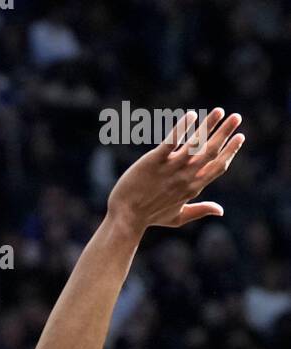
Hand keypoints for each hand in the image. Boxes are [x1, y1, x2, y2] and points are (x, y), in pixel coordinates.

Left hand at [107, 108, 244, 234]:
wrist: (125, 219)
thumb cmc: (150, 217)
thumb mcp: (178, 217)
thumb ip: (200, 210)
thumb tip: (221, 210)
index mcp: (193, 188)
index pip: (217, 167)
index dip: (230, 152)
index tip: (240, 137)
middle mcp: (185, 178)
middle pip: (211, 153)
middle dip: (225, 134)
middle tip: (237, 117)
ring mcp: (170, 169)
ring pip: (195, 145)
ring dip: (209, 126)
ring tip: (220, 111)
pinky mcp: (154, 162)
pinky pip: (171, 143)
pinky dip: (182, 129)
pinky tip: (191, 115)